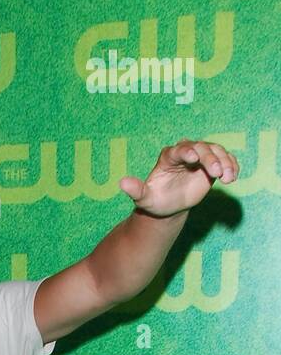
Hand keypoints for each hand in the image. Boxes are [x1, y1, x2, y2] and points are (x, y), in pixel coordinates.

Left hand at [119, 140, 238, 216]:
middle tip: (217, 173)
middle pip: (202, 148)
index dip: (188, 151)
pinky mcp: (212, 165)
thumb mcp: (144, 199)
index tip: (195, 157)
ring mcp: (201, 157)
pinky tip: (233, 176)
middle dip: (210, 158)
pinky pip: (225, 160)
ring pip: (216, 151)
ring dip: (225, 161)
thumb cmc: (155, 200)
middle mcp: (187, 153)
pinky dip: (231, 165)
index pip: (180, 149)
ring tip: (229, 177)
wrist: (168, 206)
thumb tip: (122, 183)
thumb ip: (136, 190)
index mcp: (169, 156)